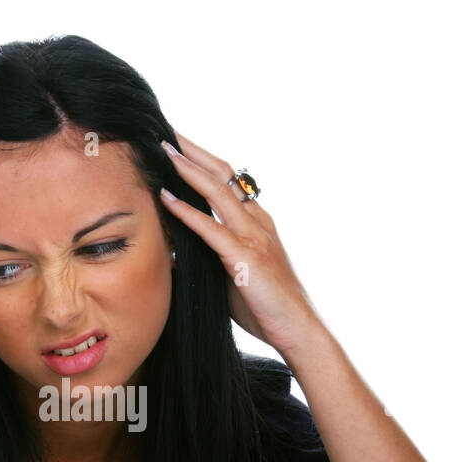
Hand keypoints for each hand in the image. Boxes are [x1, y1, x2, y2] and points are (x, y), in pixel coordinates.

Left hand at [158, 132, 318, 359]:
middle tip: (166, 131)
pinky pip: (212, 229)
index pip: (228, 182)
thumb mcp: (233, 276)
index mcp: (258, 223)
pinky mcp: (245, 257)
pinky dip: (187, 212)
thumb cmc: (266, 308)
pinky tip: (167, 199)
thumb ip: (210, 258)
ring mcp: (253, 237)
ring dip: (187, 169)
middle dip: (193, 150)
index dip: (203, 160)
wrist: (298, 330)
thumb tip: (174, 252)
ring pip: (217, 191)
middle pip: (223, 174)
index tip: (178, 145)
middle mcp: (257, 222)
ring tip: (163, 151)